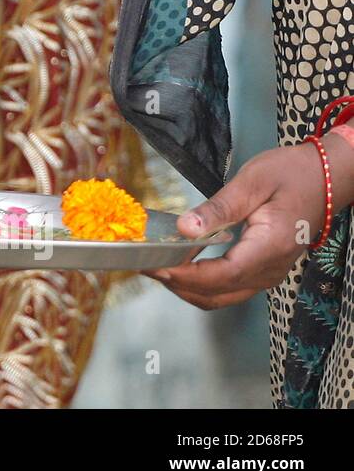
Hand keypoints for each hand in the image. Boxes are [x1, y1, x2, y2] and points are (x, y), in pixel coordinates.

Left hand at [150, 140, 350, 308]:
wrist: (325, 177)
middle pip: (216, 294)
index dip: (183, 275)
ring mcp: (268, 274)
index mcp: (268, 247)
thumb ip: (217, 209)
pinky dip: (201, 283)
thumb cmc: (291, 174)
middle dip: (176, 283)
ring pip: (220, 297)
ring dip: (186, 287)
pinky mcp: (263, 270)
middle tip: (144, 263)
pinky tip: (182, 263)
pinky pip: (228, 288)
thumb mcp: (251, 183)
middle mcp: (270, 270)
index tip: (153, 264)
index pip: (220, 275)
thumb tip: (184, 229)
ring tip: (157, 263)